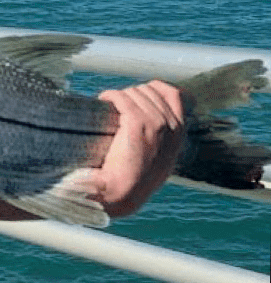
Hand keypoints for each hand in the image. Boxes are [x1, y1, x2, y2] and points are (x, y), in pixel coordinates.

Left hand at [90, 80, 184, 216]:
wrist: (120, 194)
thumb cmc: (133, 180)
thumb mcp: (159, 158)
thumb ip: (162, 137)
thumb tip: (152, 116)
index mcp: (180, 134)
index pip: (174, 94)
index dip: (154, 88)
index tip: (138, 92)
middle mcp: (172, 126)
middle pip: (149, 91)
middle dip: (131, 93)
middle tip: (116, 104)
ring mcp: (155, 124)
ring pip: (134, 93)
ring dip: (119, 95)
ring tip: (108, 105)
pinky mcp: (137, 124)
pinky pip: (122, 98)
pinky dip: (110, 96)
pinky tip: (102, 101)